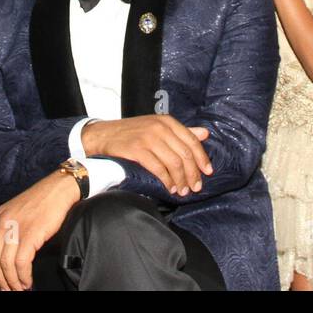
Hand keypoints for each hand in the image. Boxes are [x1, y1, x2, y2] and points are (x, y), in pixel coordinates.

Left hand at [0, 171, 80, 290]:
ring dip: (12, 281)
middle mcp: (3, 222)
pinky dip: (23, 276)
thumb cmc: (44, 200)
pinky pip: (21, 262)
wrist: (60, 188)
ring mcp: (16, 228)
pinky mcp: (31, 234)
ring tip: (20, 289)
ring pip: (6, 264)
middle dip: (0, 279)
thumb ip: (10, 227)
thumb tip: (9, 252)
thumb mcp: (19, 211)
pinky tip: (28, 281)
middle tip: (8, 289)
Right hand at [81, 115, 210, 194]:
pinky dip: (167, 181)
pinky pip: (158, 168)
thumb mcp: (158, 127)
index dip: (202, 158)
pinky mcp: (137, 150)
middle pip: (185, 154)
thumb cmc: (133, 133)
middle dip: (193, 173)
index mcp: (167, 121)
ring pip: (174, 162)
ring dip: (181, 180)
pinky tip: (169, 188)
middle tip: (196, 187)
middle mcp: (159, 128)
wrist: (103, 135)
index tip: (208, 172)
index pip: (192, 140)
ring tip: (182, 191)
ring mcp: (148, 138)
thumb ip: (181, 132)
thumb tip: (205, 133)